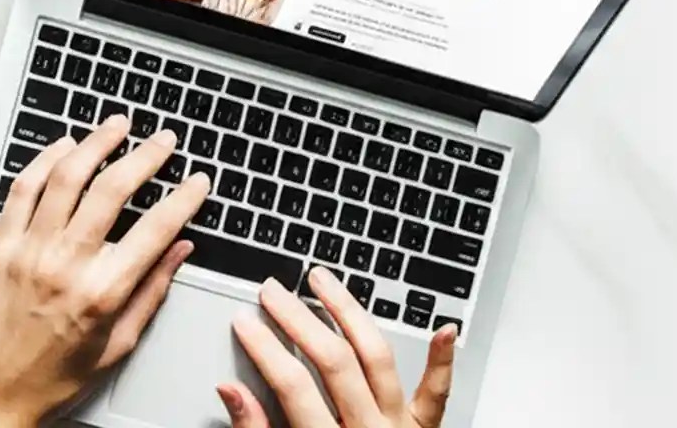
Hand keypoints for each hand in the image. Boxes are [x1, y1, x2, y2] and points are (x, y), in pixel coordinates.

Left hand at [0, 115, 210, 427]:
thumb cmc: (51, 378)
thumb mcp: (118, 345)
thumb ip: (152, 291)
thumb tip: (180, 250)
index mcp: (101, 293)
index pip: (155, 229)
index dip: (184, 198)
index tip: (197, 182)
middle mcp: (65, 264)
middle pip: (113, 190)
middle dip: (146, 156)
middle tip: (165, 141)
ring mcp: (28, 250)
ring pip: (65, 177)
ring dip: (95, 143)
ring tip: (117, 126)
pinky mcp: (0, 245)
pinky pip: (23, 189)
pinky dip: (44, 159)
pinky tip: (64, 146)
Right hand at [218, 267, 456, 427]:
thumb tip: (230, 391)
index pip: (292, 386)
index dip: (265, 349)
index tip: (244, 323)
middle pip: (333, 362)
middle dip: (298, 319)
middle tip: (272, 291)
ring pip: (377, 358)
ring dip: (349, 313)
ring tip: (323, 281)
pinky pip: (438, 395)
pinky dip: (442, 361)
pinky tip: (445, 329)